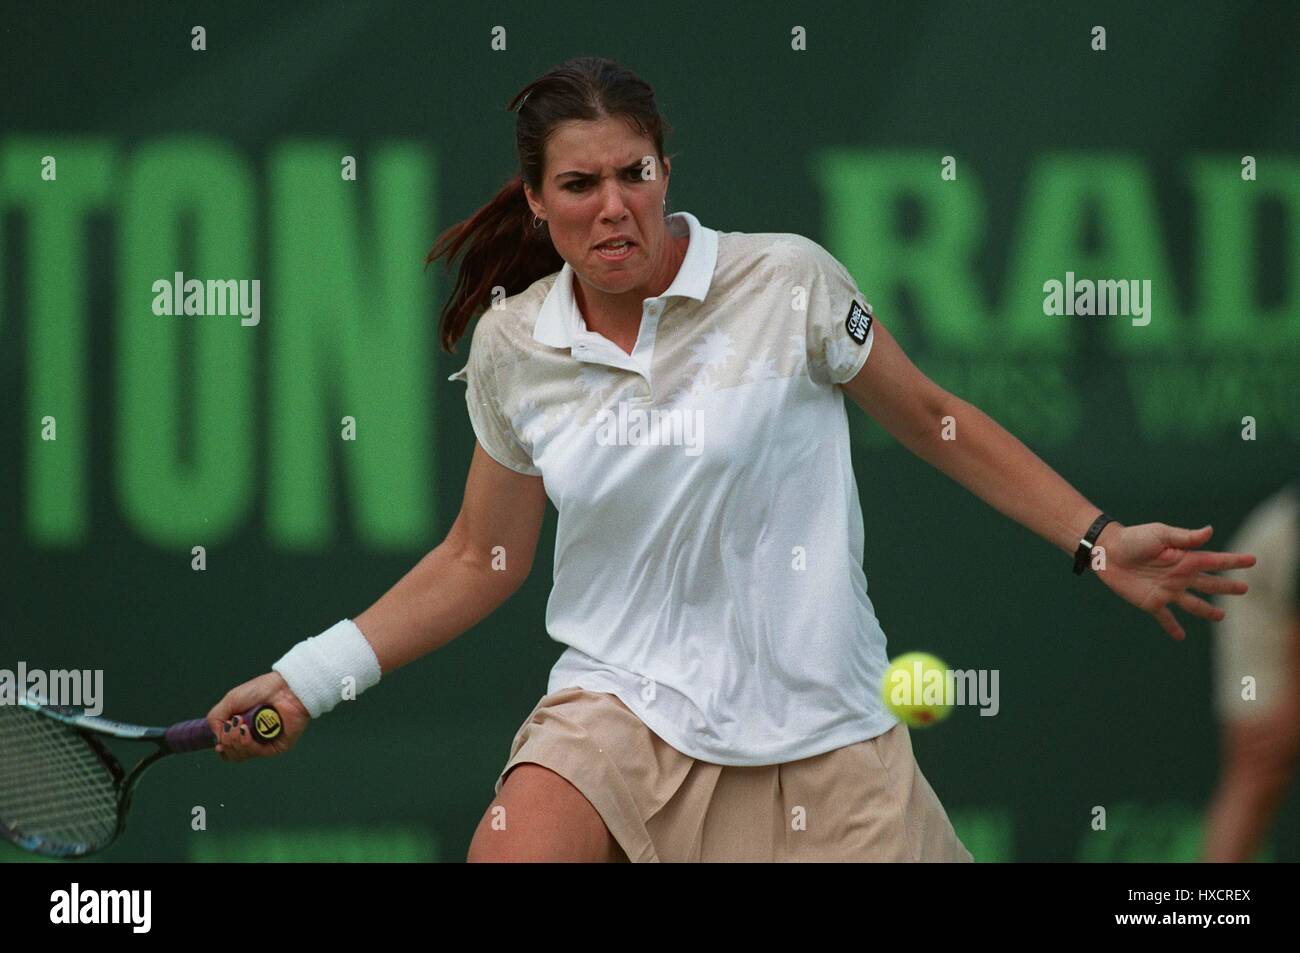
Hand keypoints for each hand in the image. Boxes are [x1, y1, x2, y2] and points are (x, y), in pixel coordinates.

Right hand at [206, 671, 310, 761]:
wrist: (284, 687)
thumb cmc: (260, 690)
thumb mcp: (231, 700)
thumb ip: (216, 718)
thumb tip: (216, 739)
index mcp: (242, 728)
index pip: (228, 748)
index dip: (222, 748)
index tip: (219, 744)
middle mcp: (253, 738)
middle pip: (232, 754)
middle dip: (227, 742)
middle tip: (233, 725)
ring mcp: (265, 743)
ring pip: (242, 755)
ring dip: (236, 741)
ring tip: (241, 725)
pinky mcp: (277, 745)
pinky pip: (257, 752)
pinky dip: (247, 743)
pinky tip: (246, 731)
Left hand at [1092, 522, 1255, 639]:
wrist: (1108, 552)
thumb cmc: (1134, 538)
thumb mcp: (1161, 534)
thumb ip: (1185, 537)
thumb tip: (1210, 531)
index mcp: (1185, 558)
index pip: (1215, 562)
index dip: (1234, 562)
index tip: (1253, 561)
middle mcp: (1180, 576)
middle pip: (1210, 584)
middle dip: (1228, 587)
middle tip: (1245, 589)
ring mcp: (1167, 591)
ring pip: (1193, 604)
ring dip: (1207, 611)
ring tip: (1221, 617)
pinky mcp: (1152, 602)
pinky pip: (1165, 618)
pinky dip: (1173, 627)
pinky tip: (1180, 636)